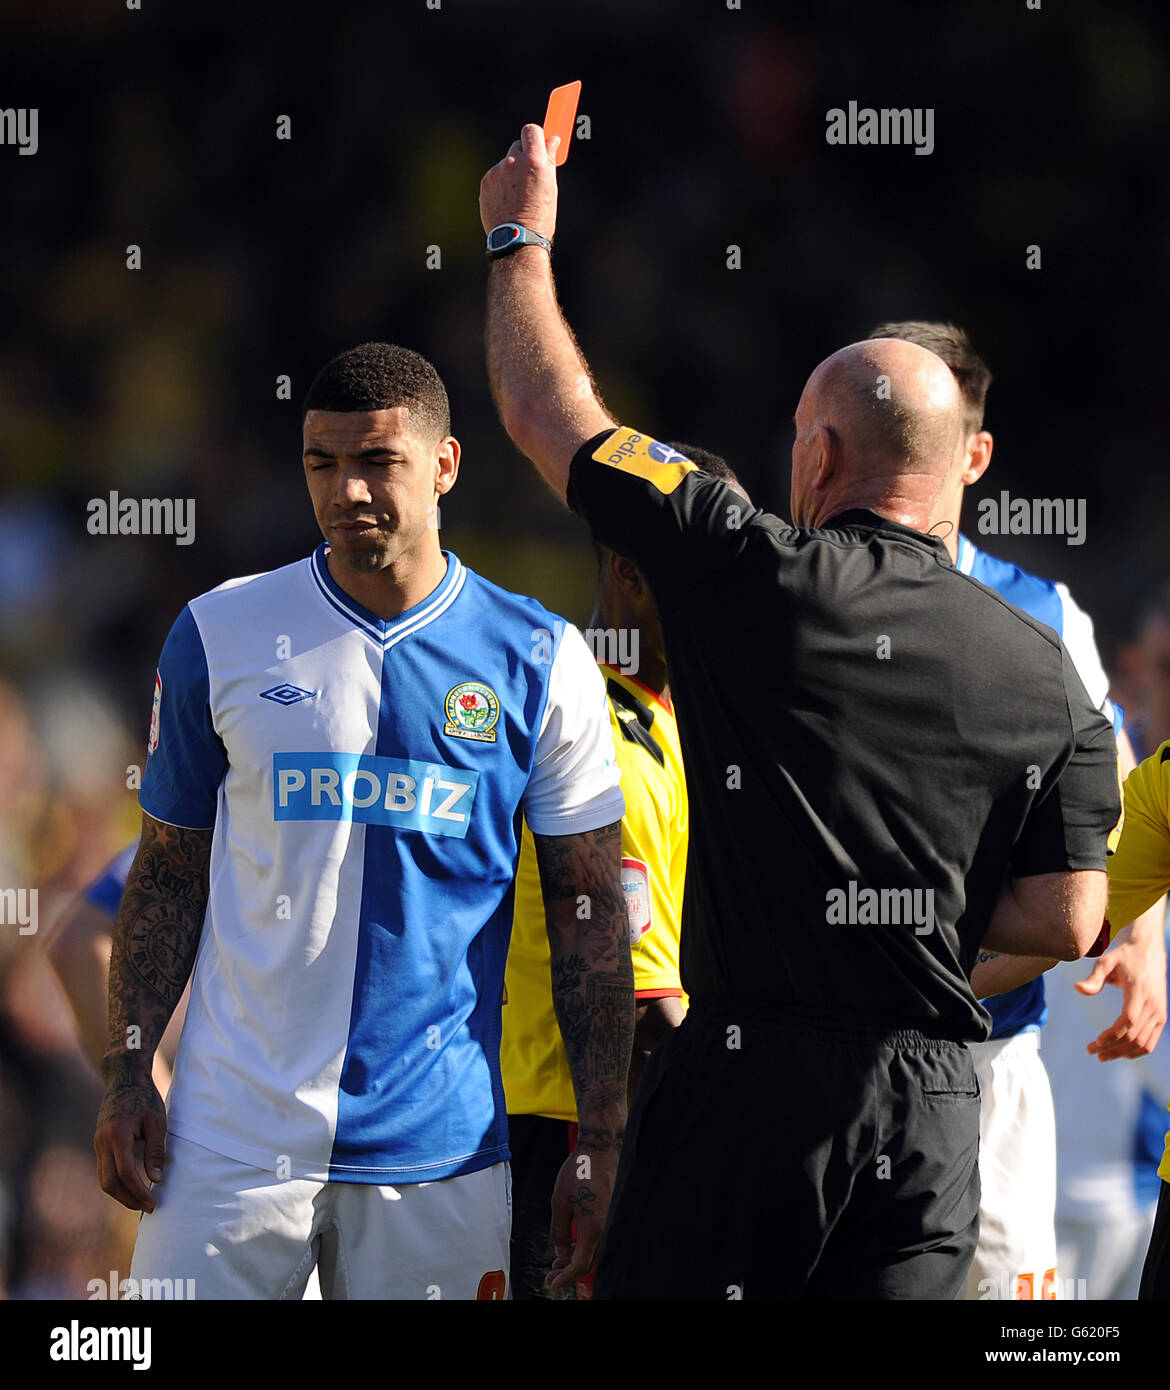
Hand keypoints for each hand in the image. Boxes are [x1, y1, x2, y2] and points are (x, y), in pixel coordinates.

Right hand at [94, 1068, 167, 1211]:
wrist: (124, 1078)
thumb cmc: (145, 1097)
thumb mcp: (157, 1121)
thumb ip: (156, 1150)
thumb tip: (156, 1180)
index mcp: (117, 1134)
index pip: (125, 1172)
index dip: (138, 1191)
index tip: (152, 1203)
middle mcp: (102, 1141)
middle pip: (109, 1182)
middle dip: (127, 1199)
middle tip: (147, 1208)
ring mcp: (98, 1143)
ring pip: (103, 1179)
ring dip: (121, 1193)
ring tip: (141, 1201)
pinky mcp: (99, 1143)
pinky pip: (105, 1169)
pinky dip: (117, 1182)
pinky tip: (132, 1186)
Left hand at [479, 123, 558, 239]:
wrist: (517, 240)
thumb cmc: (540, 216)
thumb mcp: (550, 187)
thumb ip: (549, 160)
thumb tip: (552, 140)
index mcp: (533, 161)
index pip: (530, 131)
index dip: (535, 137)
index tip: (538, 145)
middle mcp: (513, 162)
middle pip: (517, 145)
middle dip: (524, 156)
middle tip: (530, 176)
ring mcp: (496, 172)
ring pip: (506, 164)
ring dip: (512, 173)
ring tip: (519, 197)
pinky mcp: (485, 183)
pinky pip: (495, 176)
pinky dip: (501, 185)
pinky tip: (508, 202)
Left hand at [547, 1142, 618, 1290]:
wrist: (600, 1149)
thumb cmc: (578, 1170)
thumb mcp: (559, 1201)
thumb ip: (560, 1231)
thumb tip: (561, 1252)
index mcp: (594, 1226)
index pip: (580, 1264)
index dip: (565, 1277)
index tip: (551, 1284)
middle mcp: (608, 1227)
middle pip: (590, 1262)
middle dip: (569, 1270)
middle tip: (551, 1273)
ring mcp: (613, 1220)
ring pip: (597, 1251)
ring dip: (578, 1258)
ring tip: (559, 1259)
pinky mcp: (614, 1213)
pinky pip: (602, 1238)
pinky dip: (588, 1246)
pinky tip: (574, 1244)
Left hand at [1076, 932, 1167, 1060]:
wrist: (1149, 949)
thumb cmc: (1124, 955)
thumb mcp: (1106, 961)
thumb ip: (1094, 978)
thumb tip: (1078, 989)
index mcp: (1139, 991)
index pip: (1128, 1021)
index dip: (1112, 1035)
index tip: (1095, 1042)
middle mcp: (1153, 1004)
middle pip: (1134, 1036)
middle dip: (1112, 1048)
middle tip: (1091, 1051)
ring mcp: (1159, 1012)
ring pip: (1143, 1043)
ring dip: (1122, 1053)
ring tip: (1101, 1055)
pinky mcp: (1161, 1016)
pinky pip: (1151, 1041)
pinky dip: (1137, 1051)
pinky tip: (1120, 1053)